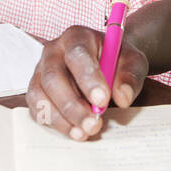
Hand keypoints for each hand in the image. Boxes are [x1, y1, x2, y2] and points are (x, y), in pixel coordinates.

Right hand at [26, 25, 148, 139]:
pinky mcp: (37, 90)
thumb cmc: (118, 60)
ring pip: (40, 94)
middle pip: (53, 77)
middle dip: (72, 105)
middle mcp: (54, 51)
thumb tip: (122, 97)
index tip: (102, 100)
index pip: (77, 54)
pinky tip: (73, 131)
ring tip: (83, 133)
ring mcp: (41, 71)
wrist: (108, 63)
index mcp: (77, 37)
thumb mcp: (134, 62)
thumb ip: (131, 76)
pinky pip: (37, 108)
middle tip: (93, 124)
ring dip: (61, 118)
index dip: (88, 78)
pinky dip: (53, 123)